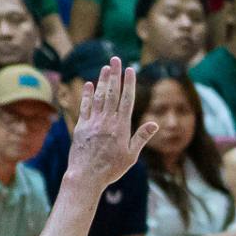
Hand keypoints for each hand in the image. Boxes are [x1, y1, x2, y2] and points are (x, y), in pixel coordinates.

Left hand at [65, 58, 157, 190]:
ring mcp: (92, 122)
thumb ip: (141, 138)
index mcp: (121, 127)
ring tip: (105, 67)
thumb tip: (155, 123)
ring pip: (98, 97)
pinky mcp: (80, 127)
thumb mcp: (131, 156)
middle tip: (116, 59)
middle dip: (115, 75)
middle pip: (112, 93)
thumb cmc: (111, 169)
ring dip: (102, 81)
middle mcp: (106, 121)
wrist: (86, 176)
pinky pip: (84, 107)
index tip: (130, 70)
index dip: (129, 83)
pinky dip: (86, 95)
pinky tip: (88, 85)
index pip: (126, 100)